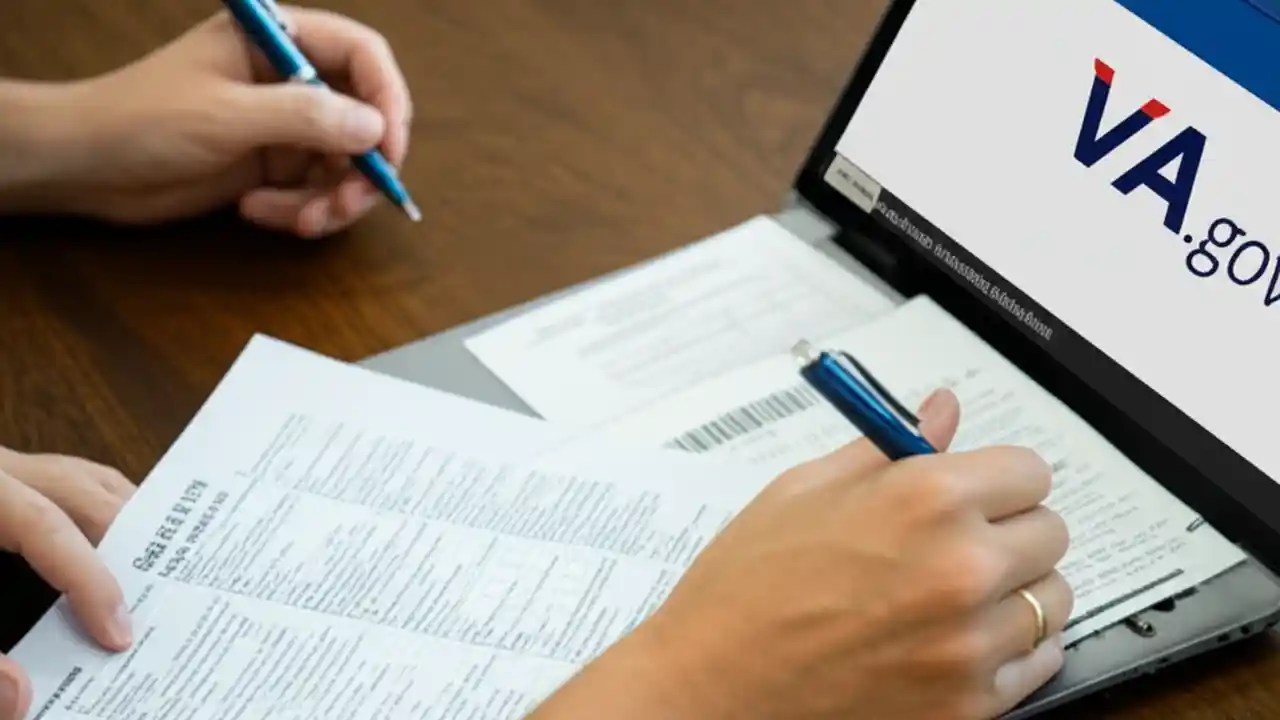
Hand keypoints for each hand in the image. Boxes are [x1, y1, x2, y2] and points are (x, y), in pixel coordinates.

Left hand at [0, 448, 134, 719]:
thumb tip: (18, 699)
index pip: (46, 526)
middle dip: (127, 545)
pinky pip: (57, 481)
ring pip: (76, 478)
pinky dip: (86, 514)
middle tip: (155, 601)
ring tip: (143, 574)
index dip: (89, 581)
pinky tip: (93, 549)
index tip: (117, 632)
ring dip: (115, 525)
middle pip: (81, 489)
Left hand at [20, 8, 410, 237]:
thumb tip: (375, 129)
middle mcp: (290, 79)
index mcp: (278, 40)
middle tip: (347, 205)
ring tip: (298, 222)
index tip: (389, 149)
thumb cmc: (142, 119)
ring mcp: (284, 124)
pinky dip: (300, 211)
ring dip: (331, 201)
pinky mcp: (274, 165)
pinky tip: (257, 211)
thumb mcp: (227, 116)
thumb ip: (304, 117)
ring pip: (345, 164)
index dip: (387, 99)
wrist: (86, 165)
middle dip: (362, 168)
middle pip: (364, 117)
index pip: (362, 55)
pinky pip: (316, 191)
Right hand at [535, 389, 1072, 719]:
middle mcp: (962, 567)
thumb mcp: (805, 489)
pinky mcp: (970, 703)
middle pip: (1050, 532)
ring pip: (1052, 597)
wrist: (713, 682)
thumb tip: (941, 410)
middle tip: (960, 541)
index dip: (998, 478)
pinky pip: (1040, 660)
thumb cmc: (746, 586)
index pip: (1029, 471)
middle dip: (1010, 529)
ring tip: (955, 594)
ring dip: (1016, 589)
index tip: (979, 491)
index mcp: (925, 499)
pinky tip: (962, 637)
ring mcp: (971, 642)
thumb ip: (889, 447)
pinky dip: (1013, 647)